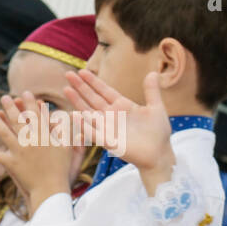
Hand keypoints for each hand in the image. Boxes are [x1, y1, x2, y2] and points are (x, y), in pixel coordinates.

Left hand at [0, 92, 74, 214]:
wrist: (51, 191)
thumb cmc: (63, 172)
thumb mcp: (69, 150)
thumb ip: (68, 133)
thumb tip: (70, 118)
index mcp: (44, 137)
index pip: (36, 115)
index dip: (31, 103)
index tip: (26, 92)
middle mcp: (29, 141)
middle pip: (18, 120)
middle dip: (10, 107)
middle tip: (5, 97)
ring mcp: (18, 152)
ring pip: (4, 133)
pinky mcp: (11, 164)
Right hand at [65, 69, 173, 194]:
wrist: (160, 154)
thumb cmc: (158, 133)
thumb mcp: (156, 108)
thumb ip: (152, 91)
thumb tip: (153, 72)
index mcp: (122, 106)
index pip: (104, 91)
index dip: (93, 81)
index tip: (82, 71)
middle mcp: (112, 115)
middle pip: (93, 98)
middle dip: (80, 87)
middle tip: (68, 74)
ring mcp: (109, 128)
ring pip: (89, 112)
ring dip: (78, 102)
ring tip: (66, 89)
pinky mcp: (109, 141)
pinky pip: (93, 132)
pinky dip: (84, 125)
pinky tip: (74, 116)